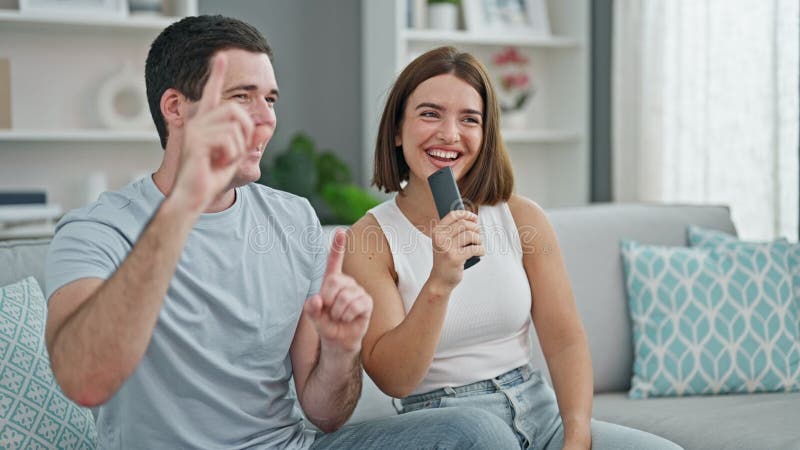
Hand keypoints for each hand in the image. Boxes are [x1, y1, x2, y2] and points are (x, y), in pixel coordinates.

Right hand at [171, 54, 257, 212]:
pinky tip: (216, 163)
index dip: (217, 75)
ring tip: (222, 160)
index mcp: (206, 123)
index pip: (212, 94)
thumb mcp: (238, 157)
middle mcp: (198, 122)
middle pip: (236, 110)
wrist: (194, 195)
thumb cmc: (211, 178)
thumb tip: (267, 126)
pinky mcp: (196, 140)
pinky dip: (231, 155)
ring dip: (237, 147)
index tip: (221, 56)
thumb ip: (252, 140)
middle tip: (235, 152)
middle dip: (245, 131)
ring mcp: (195, 130)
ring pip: (235, 126)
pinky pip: (229, 140)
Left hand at [304, 229, 372, 353]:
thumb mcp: (313, 317)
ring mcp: (358, 291)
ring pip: (344, 297)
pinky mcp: (367, 302)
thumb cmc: (326, 324)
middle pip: (334, 281)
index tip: (341, 231)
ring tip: (339, 317)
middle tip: (329, 311)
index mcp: (331, 281)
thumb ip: (311, 309)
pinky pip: (355, 306)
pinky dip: (348, 316)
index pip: (334, 261)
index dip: (338, 247)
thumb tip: (316, 299)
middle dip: (327, 300)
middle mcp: (346, 282)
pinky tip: (349, 319)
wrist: (339, 341)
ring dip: (337, 312)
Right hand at [429, 210, 483, 289]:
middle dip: (475, 229)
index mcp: (437, 232)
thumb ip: (454, 230)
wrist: (440, 280)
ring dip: (479, 239)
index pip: (453, 215)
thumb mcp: (444, 242)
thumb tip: (473, 218)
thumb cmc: (446, 259)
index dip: (466, 214)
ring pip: (470, 235)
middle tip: (477, 237)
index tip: (475, 218)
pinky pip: (475, 248)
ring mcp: (447, 248)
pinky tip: (480, 253)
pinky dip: (481, 250)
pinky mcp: (455, 258)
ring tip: (478, 245)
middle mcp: (440, 238)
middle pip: (464, 224)